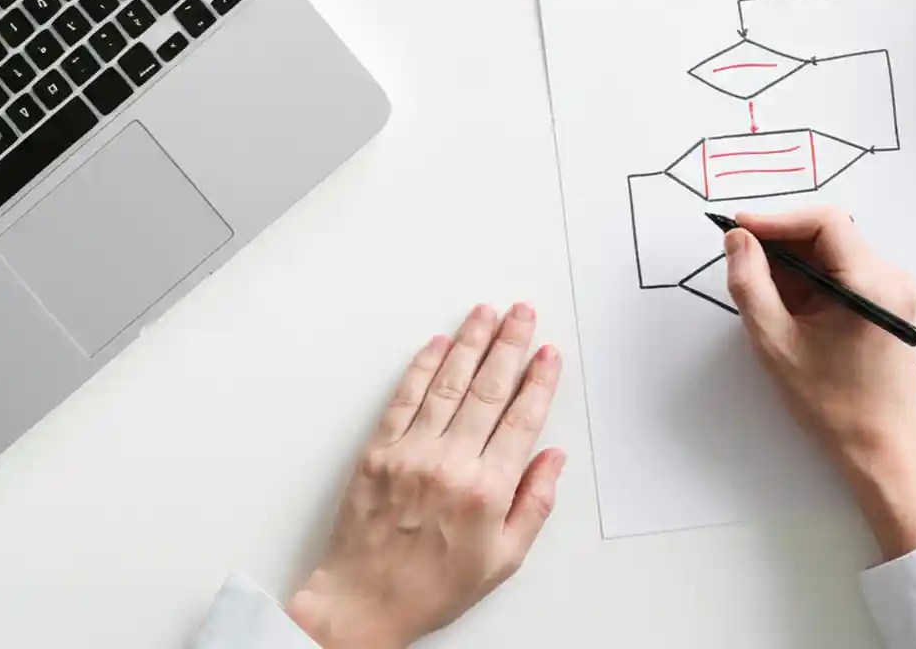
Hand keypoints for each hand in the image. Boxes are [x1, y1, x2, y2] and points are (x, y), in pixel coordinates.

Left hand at [286, 304, 565, 647]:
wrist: (364, 602)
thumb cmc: (432, 587)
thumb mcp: (504, 559)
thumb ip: (534, 503)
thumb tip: (552, 458)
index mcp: (487, 490)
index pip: (522, 419)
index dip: (539, 381)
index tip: (549, 354)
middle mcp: (450, 463)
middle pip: (488, 389)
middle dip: (510, 345)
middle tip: (523, 314)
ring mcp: (411, 453)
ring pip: (447, 383)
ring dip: (470, 342)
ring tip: (486, 313)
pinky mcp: (378, 452)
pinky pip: (404, 398)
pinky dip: (422, 367)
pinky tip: (438, 344)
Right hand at [723, 207, 915, 558]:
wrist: (879, 443)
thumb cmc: (831, 402)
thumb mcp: (776, 342)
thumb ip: (751, 284)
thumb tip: (737, 239)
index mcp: (872, 283)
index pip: (824, 221)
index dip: (776, 219)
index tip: (737, 229)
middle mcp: (890, 276)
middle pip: (829, 232)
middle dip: (780, 240)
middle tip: (739, 256)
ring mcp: (892, 288)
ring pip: (832, 250)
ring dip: (792, 259)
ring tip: (757, 283)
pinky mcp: (885, 300)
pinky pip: (841, 270)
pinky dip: (808, 276)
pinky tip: (784, 299)